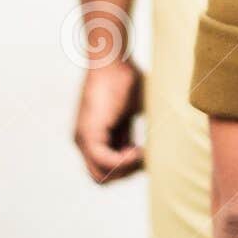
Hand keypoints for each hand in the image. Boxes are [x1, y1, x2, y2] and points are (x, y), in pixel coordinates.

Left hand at [74, 59, 144, 182]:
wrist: (112, 59)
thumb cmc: (125, 77)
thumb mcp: (132, 110)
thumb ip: (132, 129)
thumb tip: (154, 143)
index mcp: (94, 137)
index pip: (106, 167)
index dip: (127, 167)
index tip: (144, 153)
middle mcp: (84, 142)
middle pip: (102, 177)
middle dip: (125, 173)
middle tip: (143, 156)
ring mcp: (83, 140)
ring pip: (101, 175)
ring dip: (125, 170)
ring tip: (141, 152)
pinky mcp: (89, 134)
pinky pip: (105, 162)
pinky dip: (123, 162)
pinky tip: (138, 150)